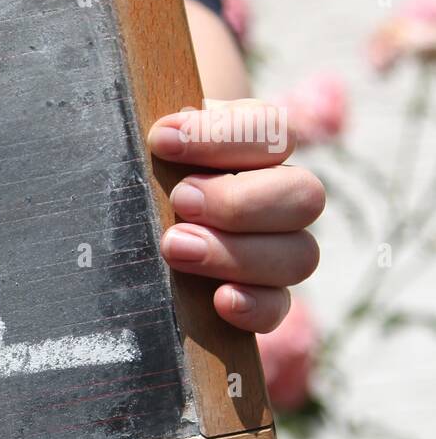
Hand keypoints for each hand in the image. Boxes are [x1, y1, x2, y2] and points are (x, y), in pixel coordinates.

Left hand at [149, 99, 323, 332]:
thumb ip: (161, 136)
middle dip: (238, 201)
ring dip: (236, 253)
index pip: (273, 130)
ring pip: (299, 256)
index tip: (161, 140)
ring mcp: (278, 251)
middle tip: (180, 201)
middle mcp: (280, 197)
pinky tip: (220, 299)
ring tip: (175, 246)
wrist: (134, 214)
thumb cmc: (142, 167)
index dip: (223, 134)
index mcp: (257, 146)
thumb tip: (158, 136)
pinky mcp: (262, 298)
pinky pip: (278, 308)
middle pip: (304, 196)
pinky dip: (255, 306)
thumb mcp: (148, 144)